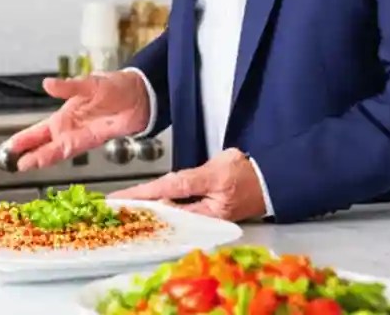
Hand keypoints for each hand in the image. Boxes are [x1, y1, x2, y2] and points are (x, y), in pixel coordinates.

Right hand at [4, 71, 150, 171]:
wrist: (142, 96)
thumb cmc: (116, 85)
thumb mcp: (91, 83)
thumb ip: (69, 87)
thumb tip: (47, 84)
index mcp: (66, 113)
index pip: (40, 129)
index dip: (25, 138)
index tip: (10, 146)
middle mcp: (70, 127)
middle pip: (44, 143)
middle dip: (28, 152)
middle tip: (10, 161)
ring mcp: (82, 136)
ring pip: (56, 150)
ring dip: (41, 157)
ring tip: (24, 165)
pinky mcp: (95, 142)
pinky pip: (75, 151)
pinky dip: (61, 155)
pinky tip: (49, 159)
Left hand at [109, 148, 266, 221]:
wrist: (273, 183)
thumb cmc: (248, 172)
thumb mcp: (219, 167)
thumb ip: (191, 178)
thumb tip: (168, 187)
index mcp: (209, 199)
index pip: (168, 193)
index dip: (142, 194)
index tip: (120, 198)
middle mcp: (207, 216)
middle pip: (166, 213)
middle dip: (140, 210)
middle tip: (116, 206)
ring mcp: (207, 221)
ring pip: (172, 218)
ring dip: (149, 213)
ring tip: (126, 208)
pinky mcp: (208, 222)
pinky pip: (182, 219)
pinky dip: (164, 215)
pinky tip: (150, 211)